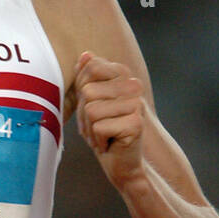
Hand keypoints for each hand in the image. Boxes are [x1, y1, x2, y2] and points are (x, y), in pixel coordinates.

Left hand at [74, 51, 146, 189]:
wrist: (123, 163)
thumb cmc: (104, 131)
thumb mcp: (91, 102)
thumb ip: (88, 78)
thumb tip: (85, 54)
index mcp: (124, 75)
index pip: (90, 69)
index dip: (82, 91)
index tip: (90, 108)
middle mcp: (133, 86)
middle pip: (87, 92)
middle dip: (84, 115)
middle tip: (96, 128)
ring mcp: (136, 104)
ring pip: (91, 110)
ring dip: (91, 130)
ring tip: (103, 136)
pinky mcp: (135, 123)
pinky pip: (99, 127)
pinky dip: (98, 141)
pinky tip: (110, 144)